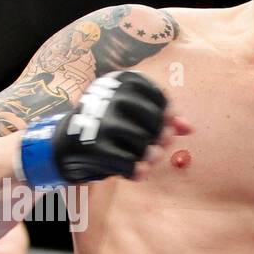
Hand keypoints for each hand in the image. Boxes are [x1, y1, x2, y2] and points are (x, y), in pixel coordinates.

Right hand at [17, 71, 190, 188]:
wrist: (63, 145)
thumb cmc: (105, 127)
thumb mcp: (131, 116)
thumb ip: (163, 118)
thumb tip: (190, 128)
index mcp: (119, 82)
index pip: (159, 96)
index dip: (168, 115)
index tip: (165, 125)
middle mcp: (110, 97)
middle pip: (156, 122)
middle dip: (161, 138)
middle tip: (157, 146)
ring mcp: (103, 122)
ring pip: (145, 144)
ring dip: (151, 156)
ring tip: (145, 159)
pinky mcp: (96, 146)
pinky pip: (131, 163)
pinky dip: (137, 171)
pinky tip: (136, 171)